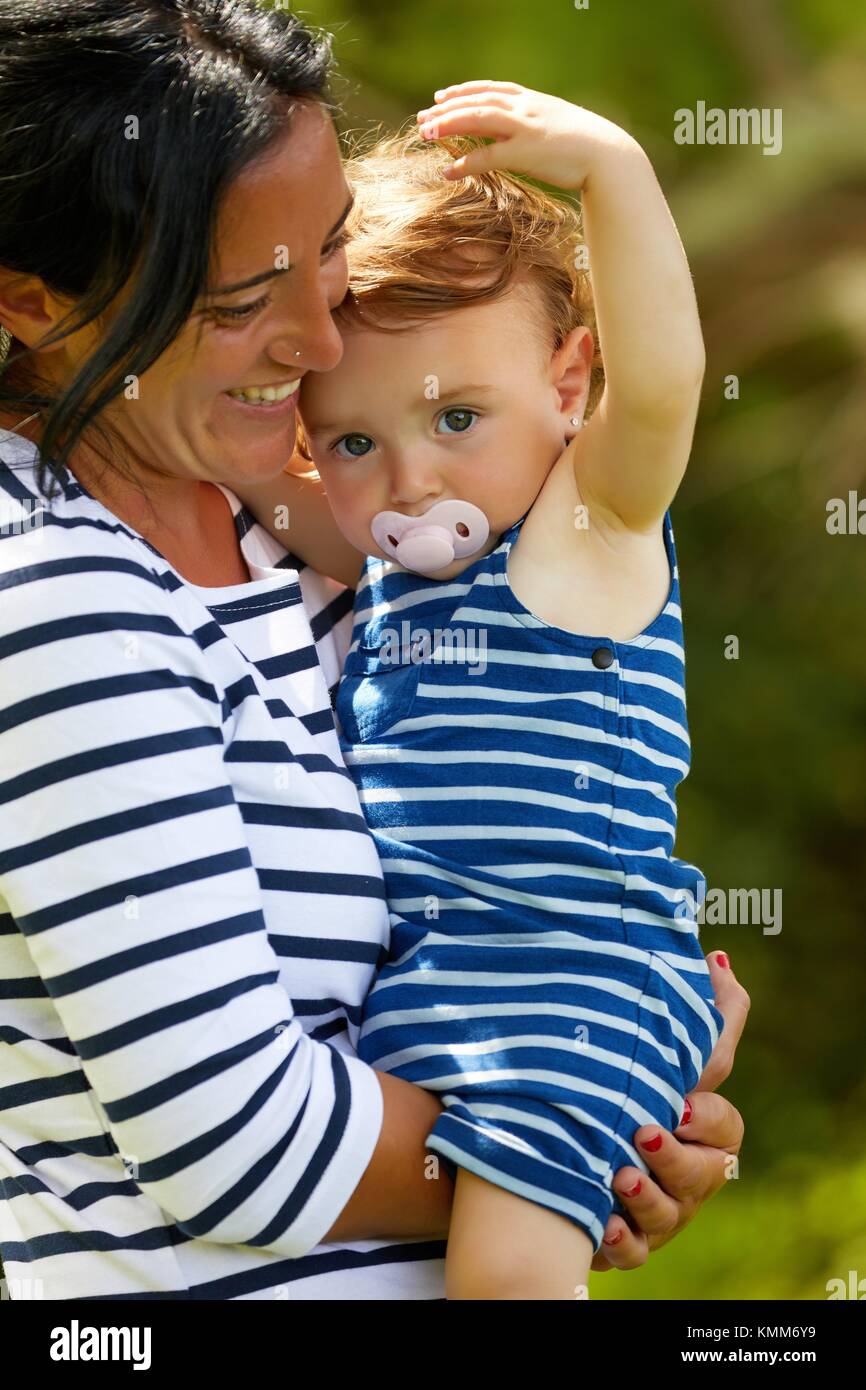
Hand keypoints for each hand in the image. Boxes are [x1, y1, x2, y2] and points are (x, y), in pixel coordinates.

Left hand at [416, 79, 640, 189]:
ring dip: (449, 125)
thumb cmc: (589, 148)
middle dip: (447, 108)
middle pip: (478, 101)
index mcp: (534, 101)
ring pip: (478, 119)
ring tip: (427, 135)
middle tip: (422, 118)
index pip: (492, 89)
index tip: (442, 96)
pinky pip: (488, 156)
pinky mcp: (526, 153)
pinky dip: (466, 163)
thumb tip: (530, 137)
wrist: (609, 155)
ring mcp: (526, 128)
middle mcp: (526, 109)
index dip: (465, 91)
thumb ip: (540, 126)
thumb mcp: (561, 127)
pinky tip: (449, 171)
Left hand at [592, 950, 749, 1271]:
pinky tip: (602, 1221)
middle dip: (678, 1159)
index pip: (725, 1128)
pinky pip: (634, 1254)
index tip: (678, 1104)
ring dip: (650, 1197)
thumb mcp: (644, 1040)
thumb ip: (691, 1008)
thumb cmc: (607, 1077)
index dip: (707, 1119)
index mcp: (695, 1127)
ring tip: (617, 1175)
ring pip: (674, 1217)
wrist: (538, 1127)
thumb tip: (718, 957)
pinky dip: (621, 1239)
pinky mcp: (622, 1240)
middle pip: (707, 1176)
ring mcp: (658, 1211)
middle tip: (642, 1134)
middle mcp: (684, 1172)